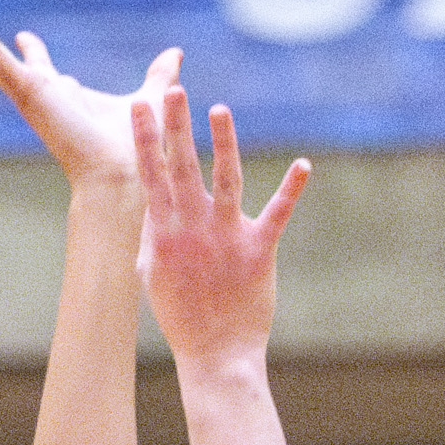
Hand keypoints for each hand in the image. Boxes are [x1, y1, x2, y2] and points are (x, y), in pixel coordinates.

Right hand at [0, 0, 182, 191]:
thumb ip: (160, 75)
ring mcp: (24, 90)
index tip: (25, 35)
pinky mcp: (22, 88)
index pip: (39, 67)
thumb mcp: (151, 96)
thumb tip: (176, 56)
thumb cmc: (138, 145)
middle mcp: (37, 92)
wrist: (126, 172)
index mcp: (61, 94)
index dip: (32, 51)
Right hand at [131, 77, 308, 368]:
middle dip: (177, 128)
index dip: (146, 140)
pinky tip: (304, 165)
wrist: (215, 353)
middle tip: (174, 91)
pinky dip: (291, 189)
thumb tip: (150, 202)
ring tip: (219, 110)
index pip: (152, 176)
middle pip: (183, 168)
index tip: (141, 106)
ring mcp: (226, 237)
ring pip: (226, 180)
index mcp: (164, 232)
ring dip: (223, 143)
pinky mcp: (259, 251)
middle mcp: (193, 228)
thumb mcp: (152, 271)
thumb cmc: (181, 314)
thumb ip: (151, 233)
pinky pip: (278, 214)